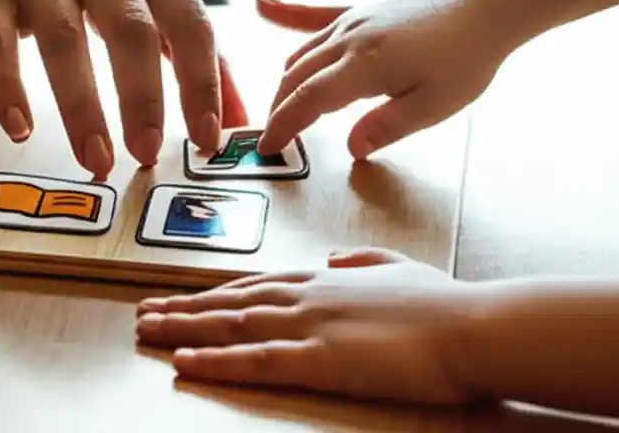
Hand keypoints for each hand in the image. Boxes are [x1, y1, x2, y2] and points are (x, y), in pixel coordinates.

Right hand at [0, 0, 222, 177]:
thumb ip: (191, 53)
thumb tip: (240, 123)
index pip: (188, 20)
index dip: (203, 83)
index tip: (207, 139)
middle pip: (131, 28)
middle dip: (144, 99)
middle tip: (148, 154)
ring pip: (64, 40)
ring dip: (83, 109)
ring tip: (96, 160)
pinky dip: (9, 91)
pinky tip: (21, 131)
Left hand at [135, 249, 478, 404]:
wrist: (472, 326)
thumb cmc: (444, 304)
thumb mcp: (398, 267)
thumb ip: (361, 260)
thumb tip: (332, 257)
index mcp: (326, 278)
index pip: (256, 283)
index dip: (216, 291)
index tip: (187, 295)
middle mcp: (307, 295)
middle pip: (232, 302)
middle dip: (185, 307)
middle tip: (146, 312)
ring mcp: (309, 325)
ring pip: (231, 326)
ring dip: (184, 329)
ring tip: (147, 331)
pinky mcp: (319, 360)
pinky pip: (254, 360)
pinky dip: (215, 360)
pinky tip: (185, 361)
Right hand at [257, 0, 510, 159]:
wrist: (482, 10)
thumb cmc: (464, 58)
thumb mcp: (434, 106)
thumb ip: (387, 127)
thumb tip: (352, 149)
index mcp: (367, 64)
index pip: (309, 98)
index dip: (284, 124)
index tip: (269, 146)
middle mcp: (351, 38)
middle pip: (295, 77)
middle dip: (278, 109)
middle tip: (272, 137)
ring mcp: (352, 21)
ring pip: (301, 54)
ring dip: (285, 83)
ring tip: (281, 109)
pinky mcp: (359, 12)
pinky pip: (313, 19)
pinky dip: (286, 21)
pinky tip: (261, 2)